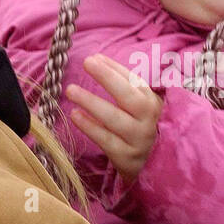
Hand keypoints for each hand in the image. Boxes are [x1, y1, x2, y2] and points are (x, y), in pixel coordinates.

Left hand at [65, 54, 163, 184]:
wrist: (152, 165)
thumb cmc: (139, 128)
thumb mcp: (140, 106)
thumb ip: (123, 84)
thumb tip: (97, 59)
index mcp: (152, 102)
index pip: (134, 81)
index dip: (114, 69)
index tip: (95, 58)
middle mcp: (149, 120)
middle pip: (128, 97)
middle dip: (107, 78)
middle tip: (87, 63)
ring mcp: (139, 140)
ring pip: (114, 119)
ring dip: (92, 102)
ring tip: (71, 90)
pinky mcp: (127, 157)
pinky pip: (106, 140)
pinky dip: (90, 127)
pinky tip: (75, 115)